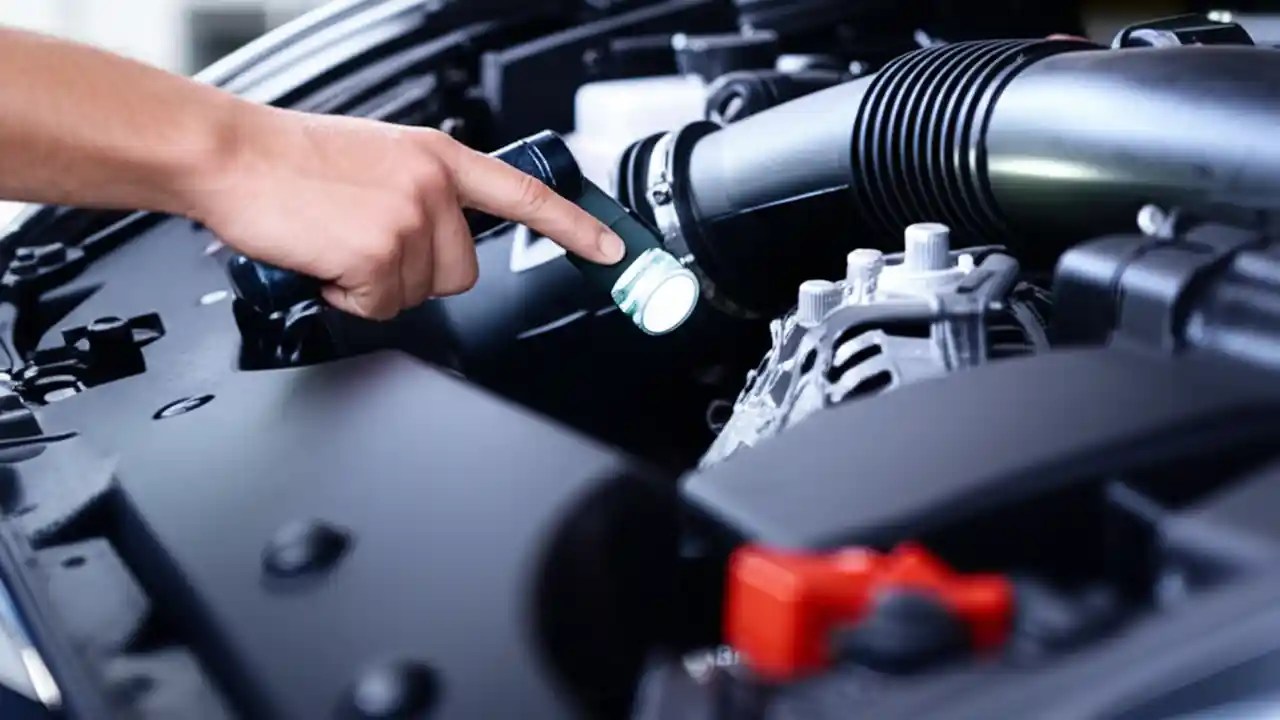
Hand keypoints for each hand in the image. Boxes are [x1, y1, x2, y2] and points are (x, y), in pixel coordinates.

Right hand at [183, 105, 624, 319]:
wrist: (229, 154)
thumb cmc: (289, 160)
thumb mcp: (377, 159)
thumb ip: (421, 190)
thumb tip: (436, 234)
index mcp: (437, 157)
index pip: (523, 195)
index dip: (572, 227)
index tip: (609, 249)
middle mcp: (433, 186)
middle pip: (462, 272)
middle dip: (416, 275)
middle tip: (363, 245)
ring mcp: (411, 219)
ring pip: (419, 294)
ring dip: (376, 286)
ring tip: (335, 244)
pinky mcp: (381, 252)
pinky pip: (380, 308)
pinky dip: (348, 298)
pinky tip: (323, 262)